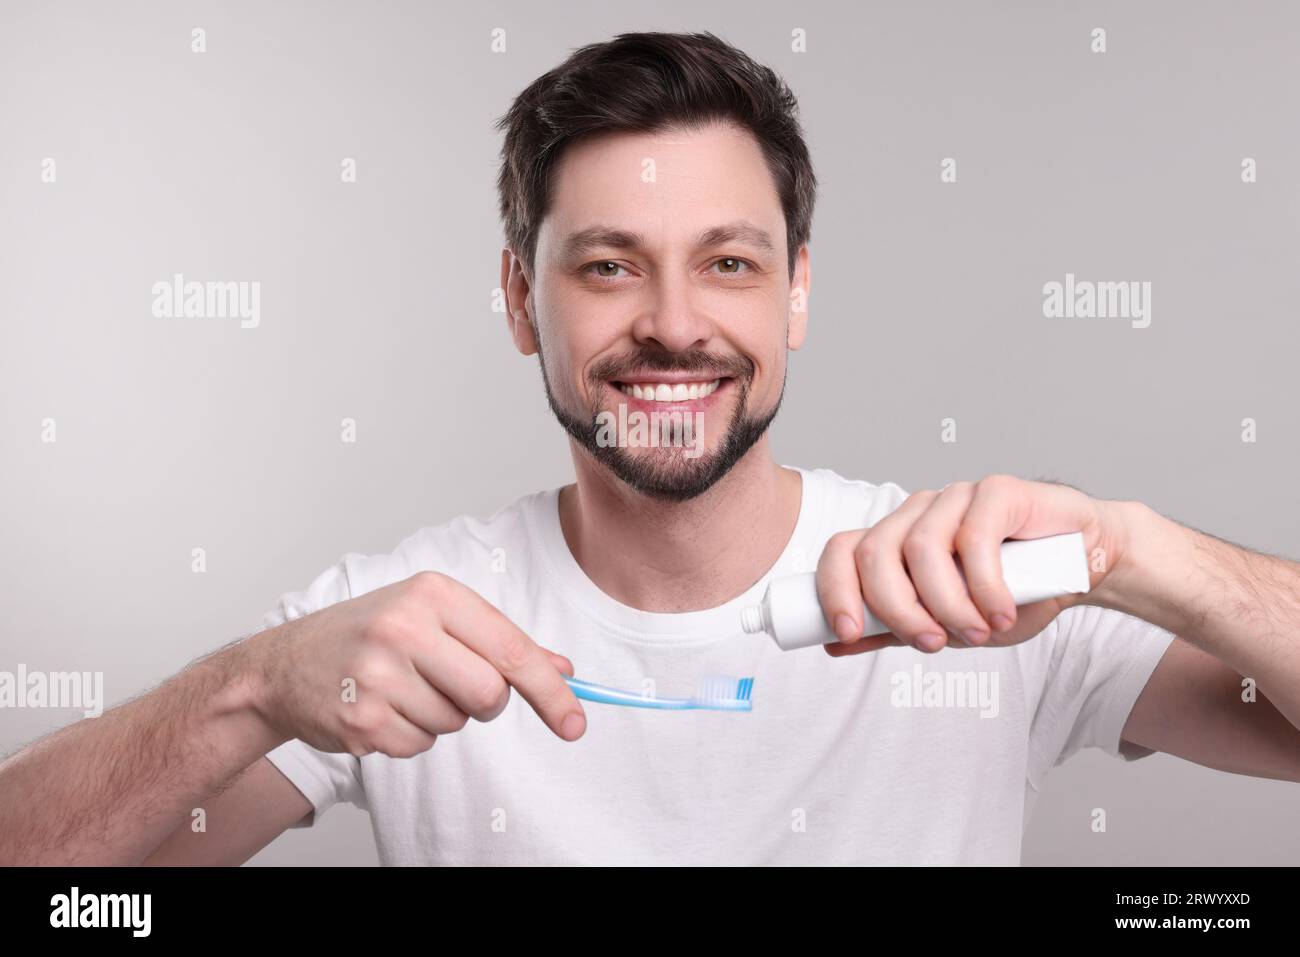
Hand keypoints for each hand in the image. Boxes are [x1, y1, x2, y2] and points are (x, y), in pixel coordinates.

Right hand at [245, 571, 585, 755]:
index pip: (510, 648)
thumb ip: (499, 640)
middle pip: (489, 693)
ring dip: (441, 716)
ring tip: (403, 688)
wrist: (284, 664)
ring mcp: (376, 676)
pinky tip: (382, 708)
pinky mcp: (359, 720)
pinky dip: (411, 735)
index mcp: (432, 594)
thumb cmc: (369, 633)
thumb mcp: (434, 616)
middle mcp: (403, 628)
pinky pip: (419, 745)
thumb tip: (562, 668)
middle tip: (458, 688)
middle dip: (486, 702)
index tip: (575, 720)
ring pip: (455, 723)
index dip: (550, 690)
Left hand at [816, 475, 1132, 655]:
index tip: (847, 635)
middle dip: (897, 609)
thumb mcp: (946, 623)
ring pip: (921, 548)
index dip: (834, 591)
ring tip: (978, 632)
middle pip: (875, 553)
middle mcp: (917, 514)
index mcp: (894, 540)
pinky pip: (974, 536)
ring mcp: (954, 498)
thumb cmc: (1014, 592)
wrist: (1081, 567)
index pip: (842, 552)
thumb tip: (833, 643)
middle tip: (933, 644)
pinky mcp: (995, 490)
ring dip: (946, 602)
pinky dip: (985, 584)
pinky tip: (1002, 612)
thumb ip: (895, 630)